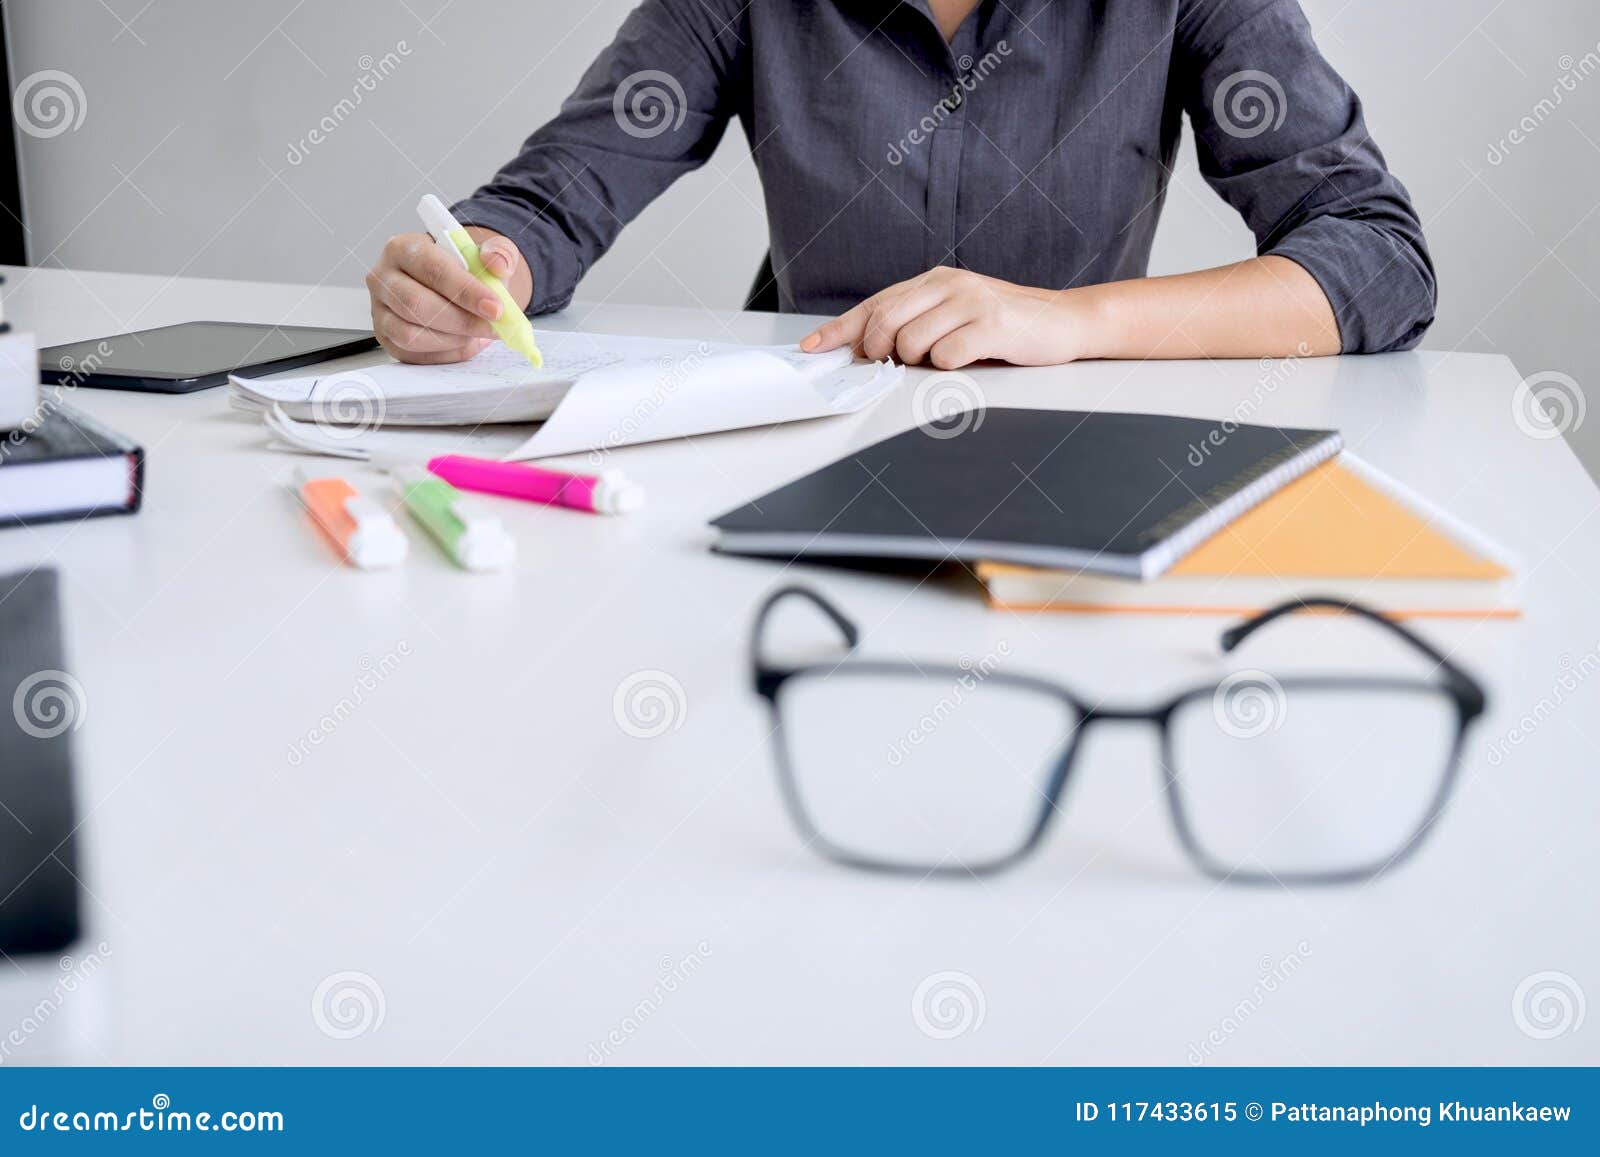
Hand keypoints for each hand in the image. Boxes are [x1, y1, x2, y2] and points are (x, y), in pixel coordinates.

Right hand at [366, 228, 530, 363]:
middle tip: (493, 328)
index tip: (495, 308)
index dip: (466, 291)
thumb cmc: (465, 268)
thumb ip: (499, 252)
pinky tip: (465, 343)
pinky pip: (413, 355)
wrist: (453, 286)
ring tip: (477, 333)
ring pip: (411, 335)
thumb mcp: (486, 252)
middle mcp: (383, 277)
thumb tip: (498, 264)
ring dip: (453, 340)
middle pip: (417, 305)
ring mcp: (379, 309)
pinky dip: (445, 354)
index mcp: (404, 248)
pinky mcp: (385, 337)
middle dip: (462, 321)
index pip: (433, 270)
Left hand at [799, 266, 1096, 369]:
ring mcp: (971, 301)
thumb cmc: (1004, 324)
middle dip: (878, 352)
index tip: (811, 348)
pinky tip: (968, 357)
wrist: (1063, 321)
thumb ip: (915, 322)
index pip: (874, 304)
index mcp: (934, 280)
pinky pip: (947, 355)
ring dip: (919, 361)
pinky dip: (948, 365)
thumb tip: (863, 347)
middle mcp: (949, 284)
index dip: (838, 328)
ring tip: (944, 356)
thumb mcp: (954, 314)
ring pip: (911, 341)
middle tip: (893, 363)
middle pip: (885, 322)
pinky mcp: (992, 324)